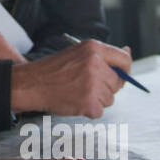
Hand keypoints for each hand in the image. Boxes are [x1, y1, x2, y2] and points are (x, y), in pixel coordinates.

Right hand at [9, 39, 130, 117]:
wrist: (31, 84)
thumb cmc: (54, 70)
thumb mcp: (79, 53)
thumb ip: (103, 55)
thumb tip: (129, 51)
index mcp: (94, 48)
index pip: (125, 60)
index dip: (124, 71)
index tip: (120, 76)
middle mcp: (95, 64)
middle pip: (117, 83)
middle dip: (106, 87)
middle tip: (85, 85)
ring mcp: (93, 84)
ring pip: (109, 98)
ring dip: (97, 99)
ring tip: (77, 92)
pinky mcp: (89, 102)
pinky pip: (100, 111)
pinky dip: (89, 110)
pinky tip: (74, 101)